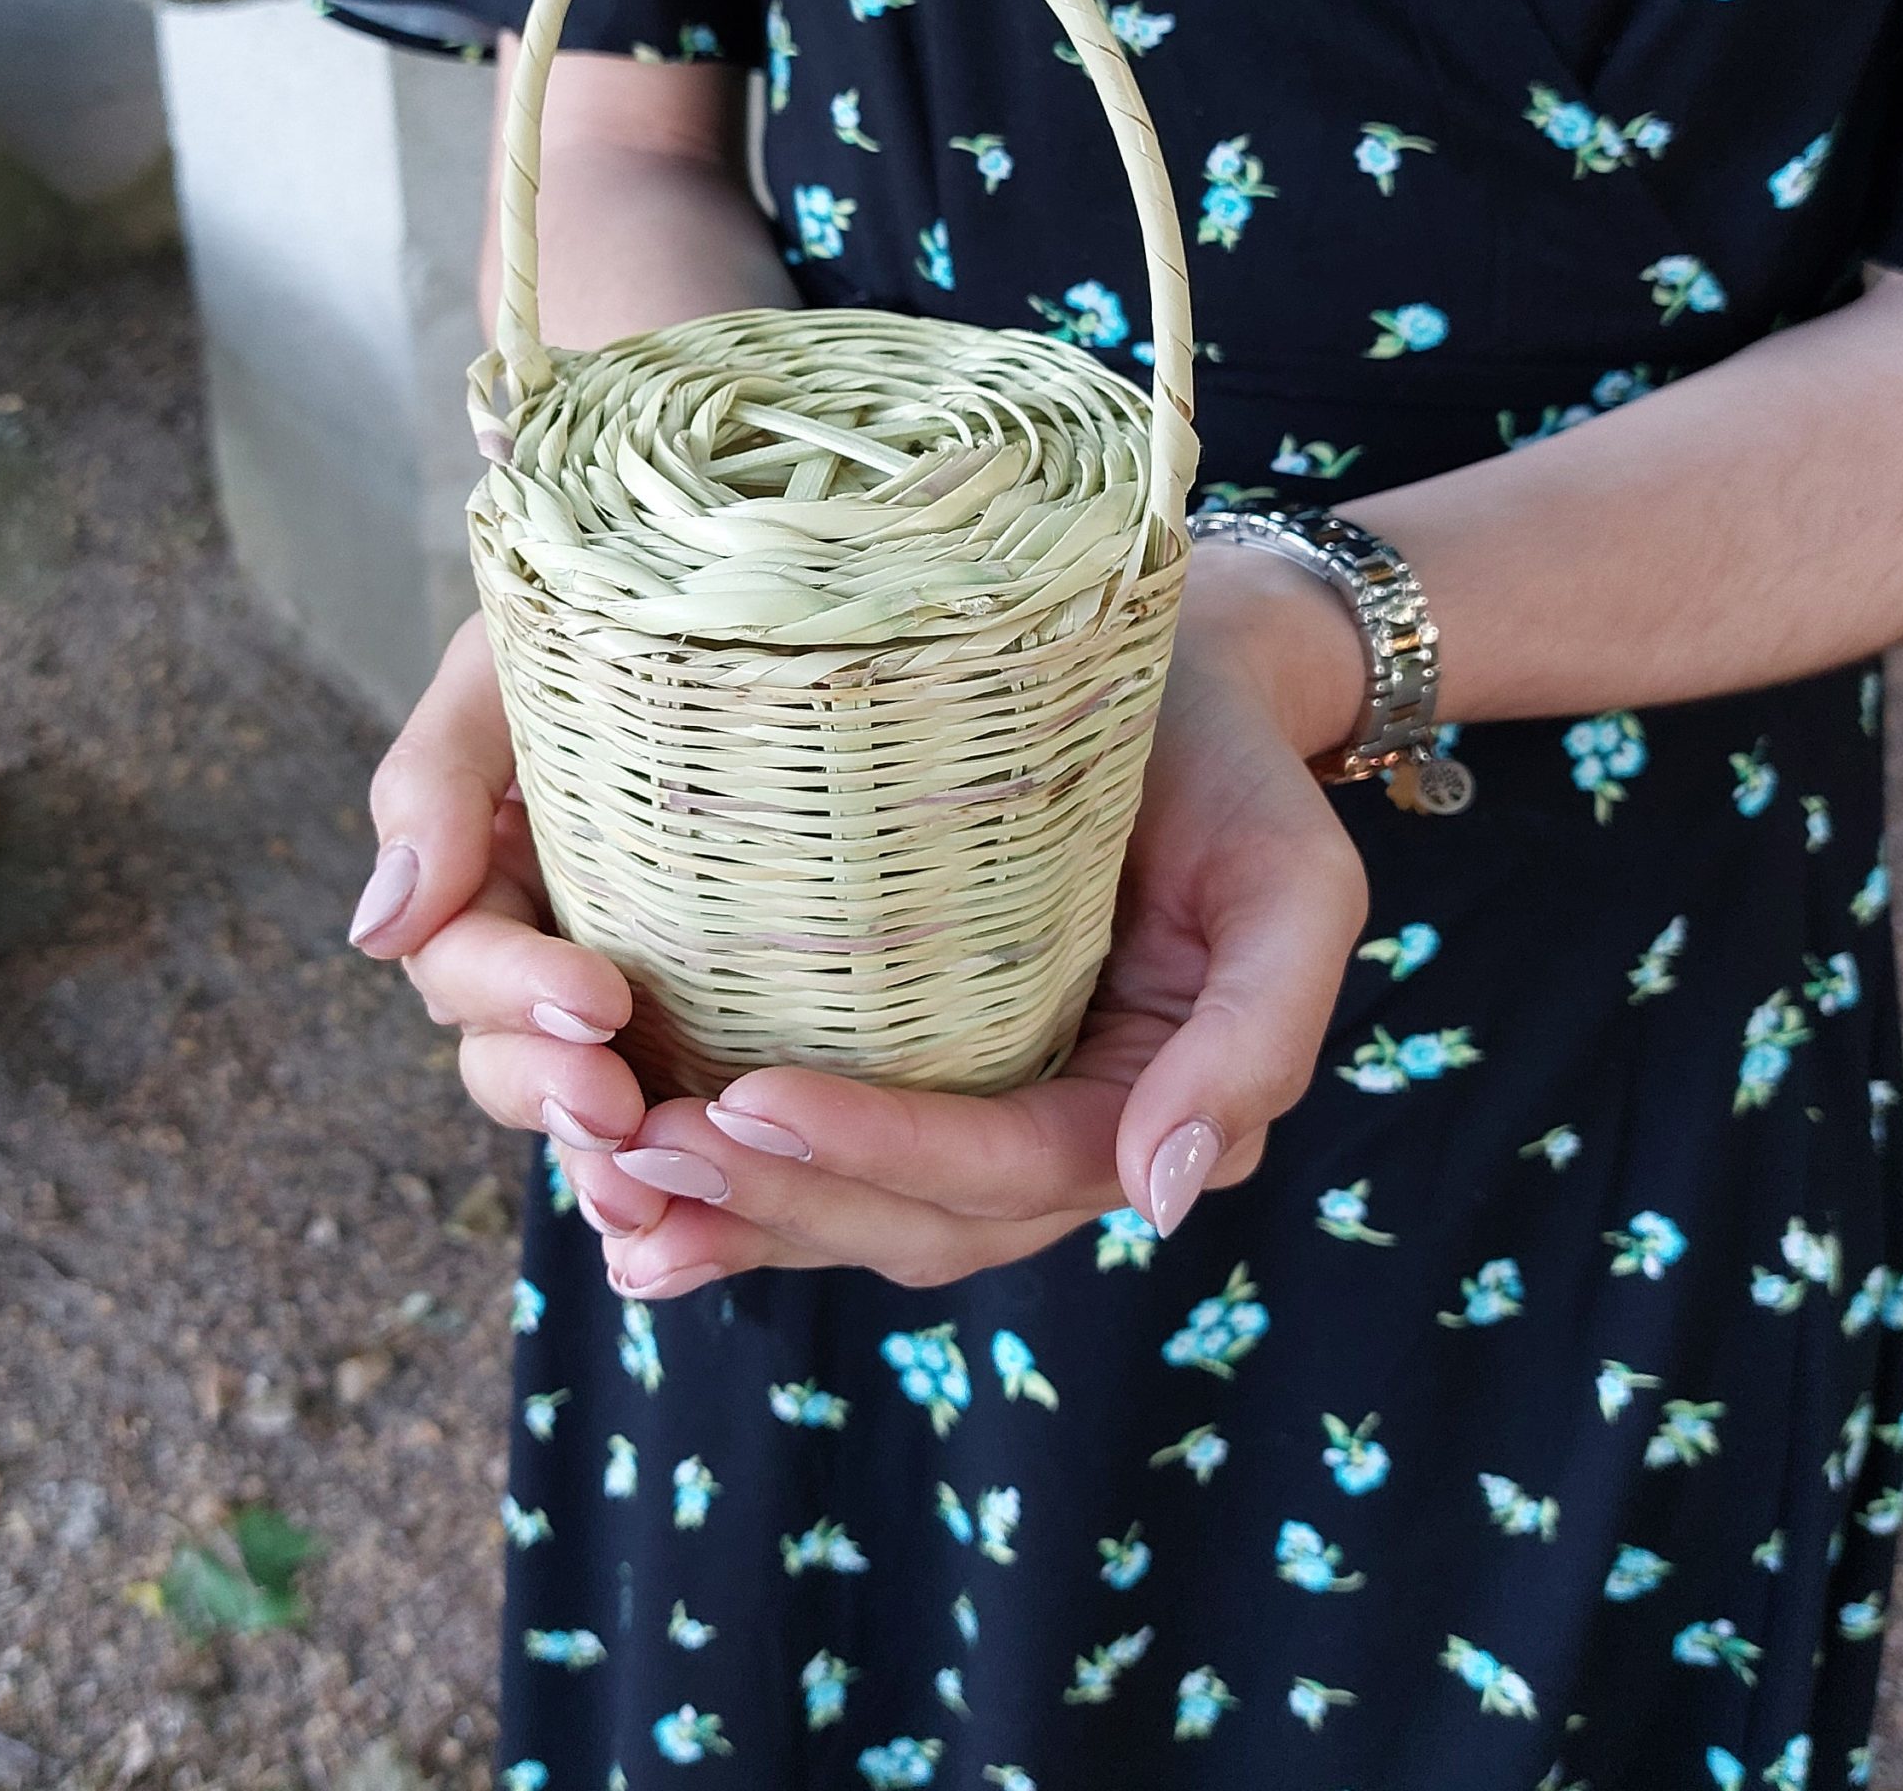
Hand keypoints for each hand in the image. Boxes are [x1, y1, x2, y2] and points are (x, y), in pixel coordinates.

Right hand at [353, 619, 687, 1246]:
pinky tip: (690, 1235)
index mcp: (476, 874)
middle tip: (622, 1109)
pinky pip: (663, 1118)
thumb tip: (380, 928)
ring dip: (602, 1162)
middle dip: (553, 1092)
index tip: (597, 999)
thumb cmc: (615, 620)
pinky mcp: (694, 1027)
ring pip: (574, 1107)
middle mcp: (529, 948)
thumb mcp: (504, 670)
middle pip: (503, 1058)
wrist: (742, 607)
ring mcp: (608, 997)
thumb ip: (433, 782)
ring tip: (655, 1196)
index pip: (460, 961)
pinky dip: (666, 1180)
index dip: (513, 994)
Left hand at [561, 550, 1374, 1296]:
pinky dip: (725, 1192)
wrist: (1183, 685)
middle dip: (775, 1197)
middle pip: (910, 1216)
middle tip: (643, 1148)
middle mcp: (1049, 1136)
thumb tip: (1161, 1195)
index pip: (1006, 1168)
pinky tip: (619, 1196)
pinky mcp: (907, 1070)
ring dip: (729, 1214)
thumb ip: (1253, 1047)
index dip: (881, 1149)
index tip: (751, 1097)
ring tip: (610, 1182)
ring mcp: (973, 1111)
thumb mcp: (1292, 888)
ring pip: (848, 1210)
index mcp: (1140, 1109)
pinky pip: (816, 1159)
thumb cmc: (1232, 772)